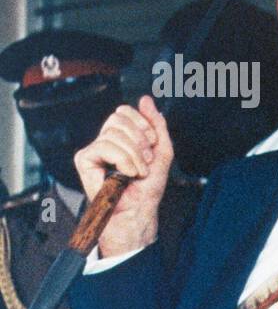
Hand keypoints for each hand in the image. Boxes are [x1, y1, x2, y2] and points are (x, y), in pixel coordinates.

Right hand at [73, 95, 173, 256]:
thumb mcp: (162, 150)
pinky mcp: (84, 159)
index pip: (124, 112)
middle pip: (119, 117)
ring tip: (137, 172)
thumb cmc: (149, 187)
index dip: (143, 124)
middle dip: (140, 140)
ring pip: (114, 133)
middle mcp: (105, 140)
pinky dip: (122, 160)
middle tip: (145, 161)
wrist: (140, 209)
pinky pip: (104, 145)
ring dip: (134, 155)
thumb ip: (156, 123)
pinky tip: (125, 173)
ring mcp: (94, 149)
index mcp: (121, 136)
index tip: (152, 145)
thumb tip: (145, 99)